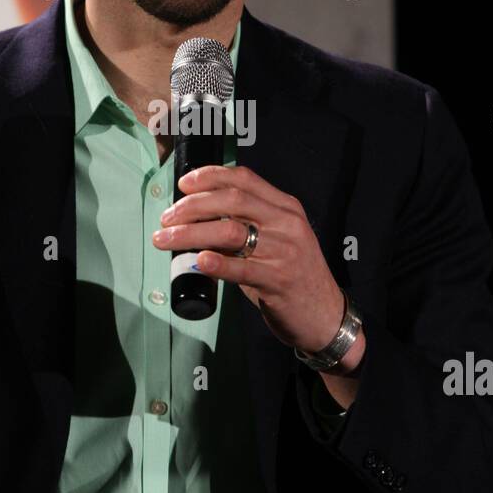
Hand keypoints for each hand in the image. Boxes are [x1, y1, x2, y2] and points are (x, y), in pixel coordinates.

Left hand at [152, 163, 349, 355]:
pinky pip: (243, 269)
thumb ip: (246, 226)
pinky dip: (217, 264)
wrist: (326, 315)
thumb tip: (197, 219)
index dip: (209, 176)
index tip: (182, 184)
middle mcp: (286, 224)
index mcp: (285, 208)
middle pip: (232, 201)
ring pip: (231, 233)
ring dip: (191, 234)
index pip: (244, 179)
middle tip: (166, 218)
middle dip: (192, 206)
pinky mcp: (279, 281)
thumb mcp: (276, 240)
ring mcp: (284, 252)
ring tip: (166, 240)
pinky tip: (199, 261)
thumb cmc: (293, 275)